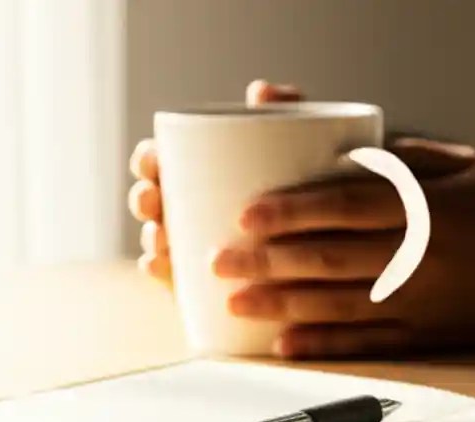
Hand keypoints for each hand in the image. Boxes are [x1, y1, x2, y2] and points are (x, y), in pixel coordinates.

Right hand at [128, 80, 303, 284]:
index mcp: (198, 169)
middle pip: (152, 200)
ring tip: (161, 238)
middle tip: (155, 200)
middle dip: (143, 199)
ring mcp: (193, 243)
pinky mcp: (203, 277)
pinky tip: (159, 266)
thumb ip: (282, 112)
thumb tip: (259, 90)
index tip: (154, 161)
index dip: (147, 160)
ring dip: (150, 236)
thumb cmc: (304, 179)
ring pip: (158, 239)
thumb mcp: (297, 144)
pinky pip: (173, 277)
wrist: (330, 237)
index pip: (159, 160)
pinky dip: (159, 269)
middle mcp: (188, 206)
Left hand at [219, 139, 474, 357]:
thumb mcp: (460, 164)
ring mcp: (429, 304)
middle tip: (217, 260)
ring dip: (282, 305)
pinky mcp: (433, 340)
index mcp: (433, 206)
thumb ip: (387, 148)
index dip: (293, 210)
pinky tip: (285, 345)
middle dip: (268, 261)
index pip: (350, 206)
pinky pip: (371, 345)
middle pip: (333, 259)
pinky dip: (326, 346)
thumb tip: (304, 120)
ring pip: (342, 306)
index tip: (246, 212)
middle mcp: (428, 257)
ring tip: (234, 301)